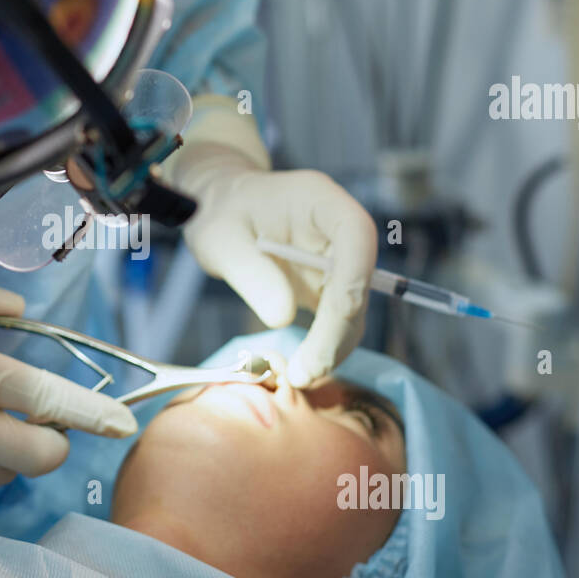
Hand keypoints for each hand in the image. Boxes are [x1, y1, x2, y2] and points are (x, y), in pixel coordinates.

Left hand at [174, 142, 376, 387]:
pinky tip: (301, 368)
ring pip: (353, 307)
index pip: (356, 233)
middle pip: (359, 279)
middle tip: (307, 371)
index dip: (354, 277)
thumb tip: (284, 317)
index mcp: (320, 201)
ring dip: (333, 345)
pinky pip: (336, 319)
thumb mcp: (220, 241)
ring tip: (299, 376)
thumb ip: (250, 274)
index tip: (335, 319)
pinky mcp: (329, 285)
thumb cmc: (219, 214)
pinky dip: (324, 345)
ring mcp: (337, 259)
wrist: (219, 210)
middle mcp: (338, 230)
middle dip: (338, 329)